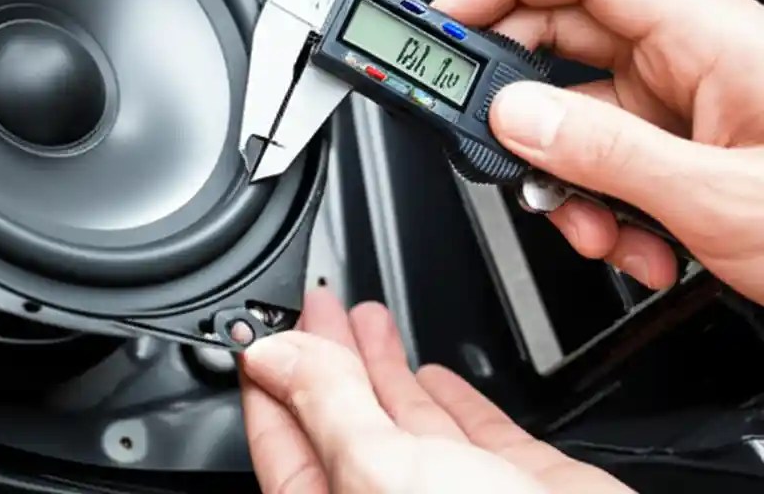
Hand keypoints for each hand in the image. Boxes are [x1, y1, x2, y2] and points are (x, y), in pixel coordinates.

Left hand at [241, 290, 632, 492]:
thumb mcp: (380, 469)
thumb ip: (325, 405)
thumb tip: (271, 357)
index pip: (285, 443)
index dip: (273, 381)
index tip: (264, 333)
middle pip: (344, 423)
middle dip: (330, 358)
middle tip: (318, 310)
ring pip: (406, 423)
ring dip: (384, 366)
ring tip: (365, 318)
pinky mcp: (521, 489)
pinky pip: (473, 436)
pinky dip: (453, 398)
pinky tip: (434, 373)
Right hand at [434, 0, 763, 302]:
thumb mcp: (717, 196)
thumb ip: (603, 153)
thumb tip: (514, 118)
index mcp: (706, 35)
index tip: (441, 23)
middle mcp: (691, 60)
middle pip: (561, 48)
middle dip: (519, 110)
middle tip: (491, 148)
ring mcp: (685, 107)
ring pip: (575, 119)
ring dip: (564, 181)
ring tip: (592, 228)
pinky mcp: (683, 150)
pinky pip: (606, 163)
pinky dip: (599, 208)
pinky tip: (634, 245)